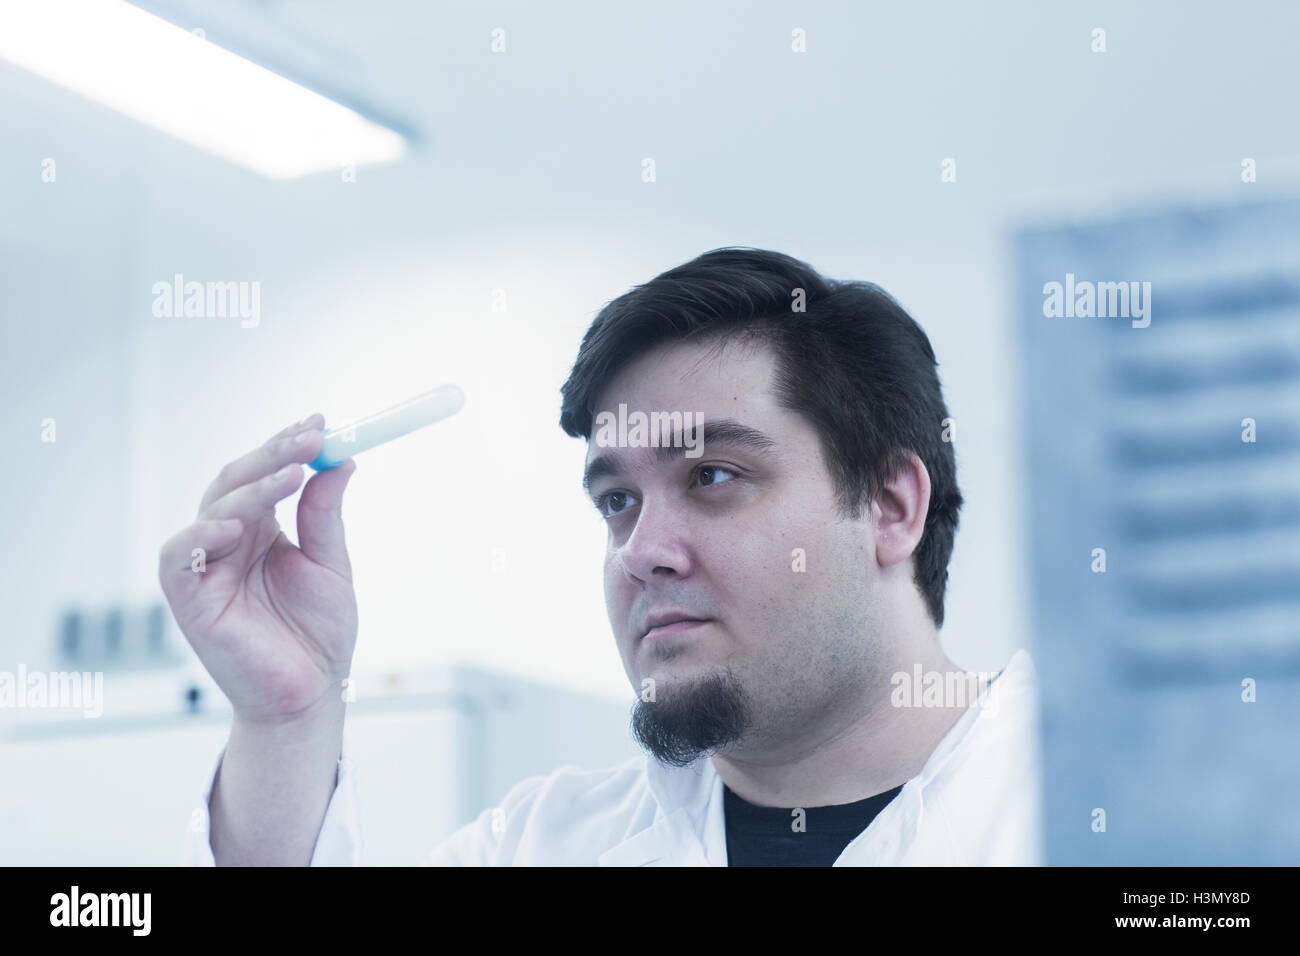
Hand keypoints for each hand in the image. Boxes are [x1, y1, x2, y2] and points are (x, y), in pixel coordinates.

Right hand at [159, 414, 358, 723]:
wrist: (312, 694)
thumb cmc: (318, 634)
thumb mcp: (332, 565)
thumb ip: (325, 514)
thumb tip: (342, 461)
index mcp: (262, 530)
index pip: (266, 473)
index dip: (288, 445)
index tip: (322, 423)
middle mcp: (230, 541)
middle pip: (238, 481)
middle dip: (275, 454)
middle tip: (313, 436)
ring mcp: (207, 567)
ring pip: (214, 507)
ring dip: (253, 486)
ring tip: (293, 471)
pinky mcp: (189, 599)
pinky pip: (180, 556)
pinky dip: (204, 534)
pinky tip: (238, 524)